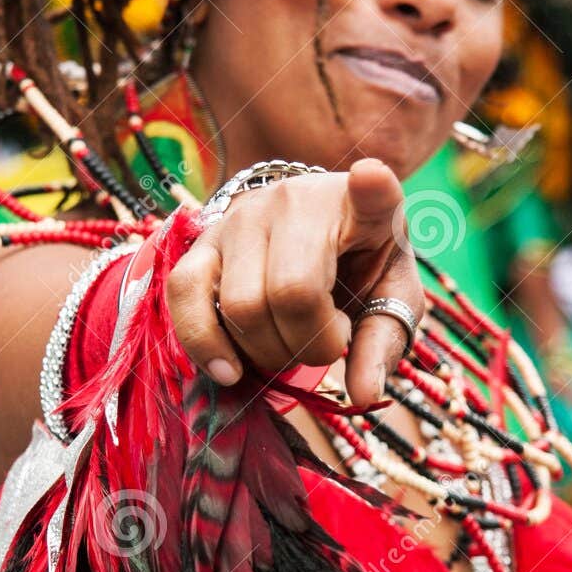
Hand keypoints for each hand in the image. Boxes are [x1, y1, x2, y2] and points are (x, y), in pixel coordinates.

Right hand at [166, 158, 422, 406]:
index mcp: (359, 207)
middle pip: (291, 293)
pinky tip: (229, 371)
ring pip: (239, 305)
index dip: (373, 189)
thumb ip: (382, 344)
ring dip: (265, 352)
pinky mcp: (201, 241)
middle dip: (308, 347)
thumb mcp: (387, 301)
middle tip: (323, 345)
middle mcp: (295, 200)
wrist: (309, 240)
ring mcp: (240, 216)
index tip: (371, 177)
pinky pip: (184, 294)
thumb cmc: (358, 269)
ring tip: (287, 346)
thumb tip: (365, 394)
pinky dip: (204, 343)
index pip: (372, 193)